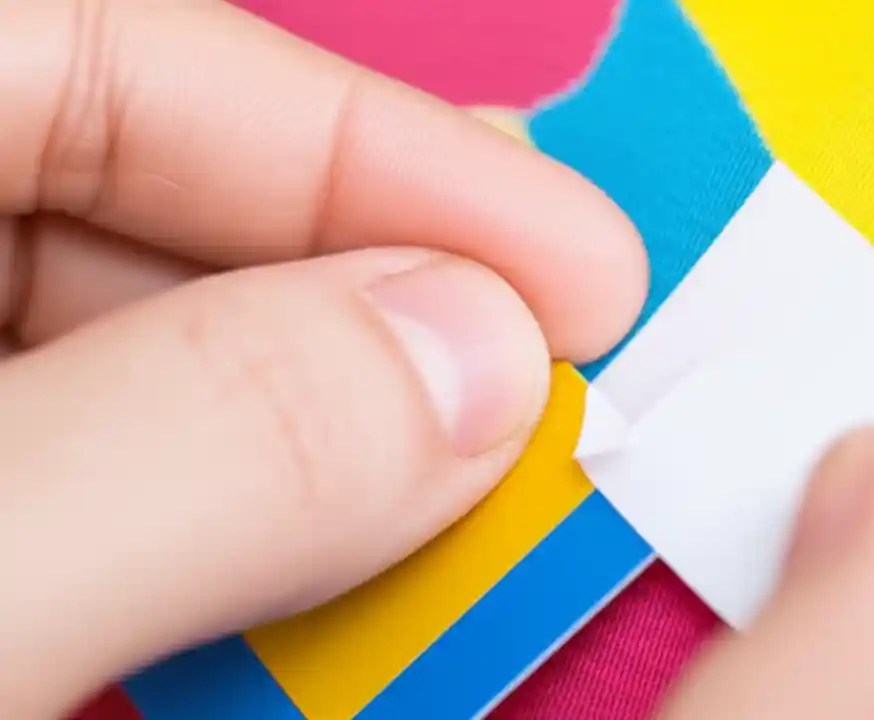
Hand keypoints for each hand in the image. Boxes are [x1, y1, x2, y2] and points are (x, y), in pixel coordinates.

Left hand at [0, 0, 644, 715]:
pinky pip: (116, 479)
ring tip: (480, 475)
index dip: (369, 145)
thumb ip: (201, 445)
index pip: (105, 58)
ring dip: (331, 422)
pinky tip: (341, 549)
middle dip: (369, 296)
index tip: (584, 267)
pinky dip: (243, 517)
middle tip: (549, 385)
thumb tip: (477, 359)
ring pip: (150, 359)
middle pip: (146, 208)